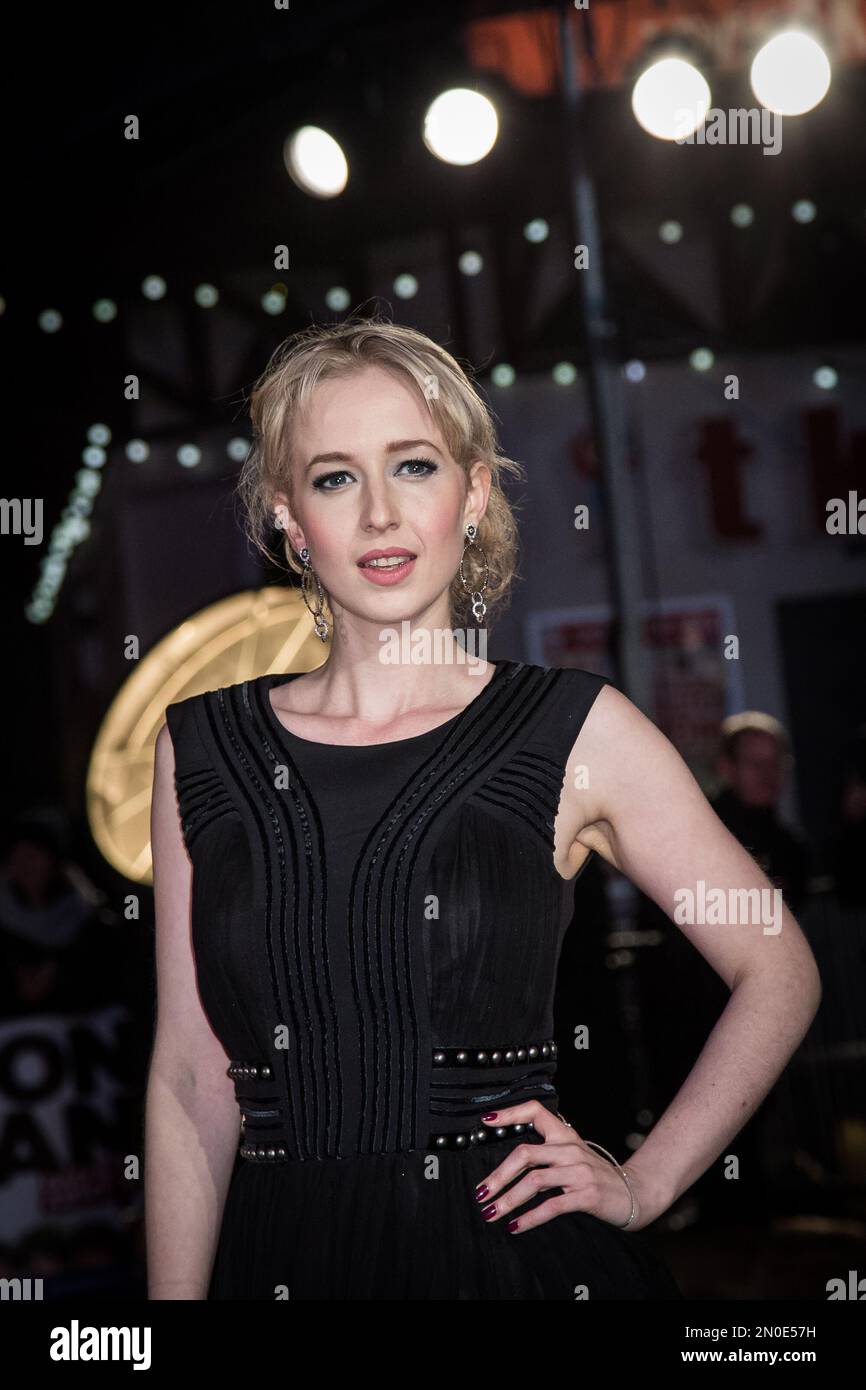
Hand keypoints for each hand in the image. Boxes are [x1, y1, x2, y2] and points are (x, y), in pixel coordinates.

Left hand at [472, 1100, 655, 1233]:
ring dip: (508, 1199)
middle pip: (525, 1153)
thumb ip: (548, 1154)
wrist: (635, 1193)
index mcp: (566, 1135)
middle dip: (498, 1175)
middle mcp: (571, 1149)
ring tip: (491, 1213)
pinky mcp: (586, 1195)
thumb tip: (509, 1166)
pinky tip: (515, 1226)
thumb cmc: (598, 1176)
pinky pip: (551, 1205)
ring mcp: (579, 1171)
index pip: (536, 1111)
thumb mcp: (574, 1156)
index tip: (486, 1120)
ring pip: (534, 1181)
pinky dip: (529, 1218)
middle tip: (481, 1192)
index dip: (511, 1112)